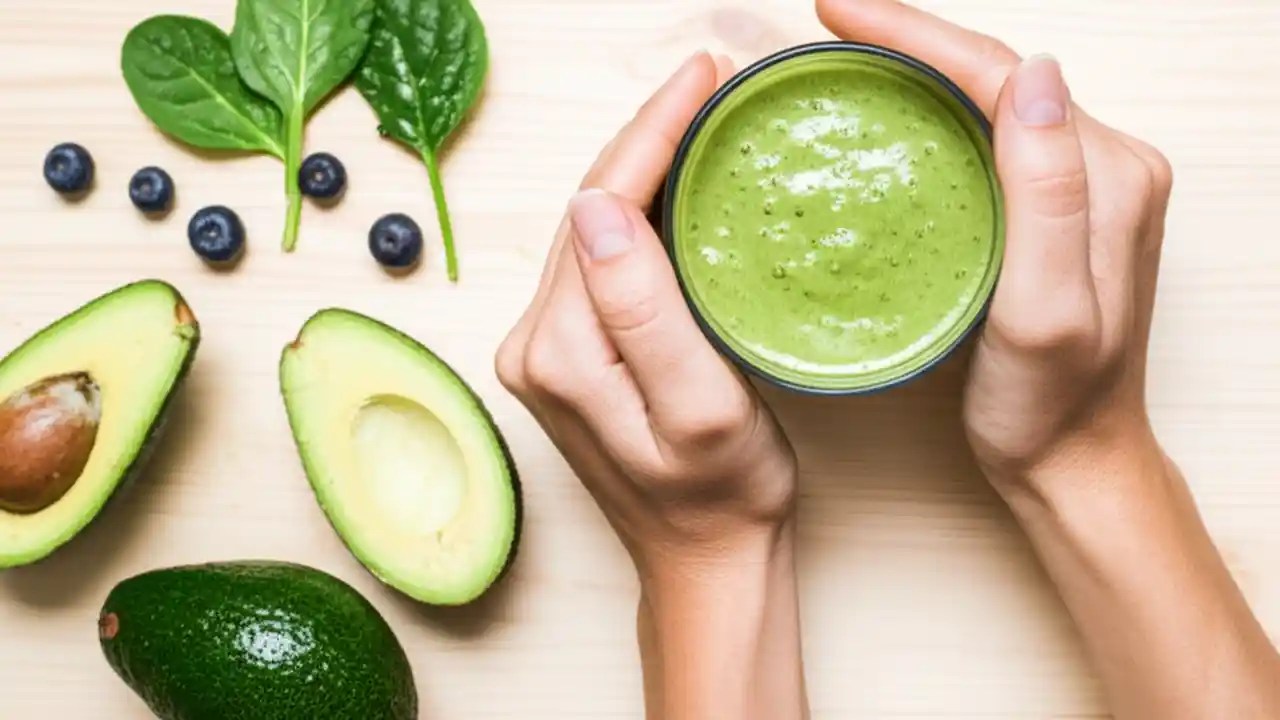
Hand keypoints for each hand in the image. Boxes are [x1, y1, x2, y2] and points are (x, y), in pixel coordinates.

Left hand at [495, 52, 796, 576]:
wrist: (703, 561)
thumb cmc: (722, 498)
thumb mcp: (702, 409)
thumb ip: (644, 312)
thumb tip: (596, 207)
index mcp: (561, 350)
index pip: (603, 207)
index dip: (653, 131)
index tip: (704, 73)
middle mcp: (533, 343)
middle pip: (590, 208)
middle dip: (648, 135)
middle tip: (711, 80)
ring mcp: (544, 350)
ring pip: (593, 229)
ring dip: (640, 167)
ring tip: (698, 115)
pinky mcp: (566, 355)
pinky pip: (599, 262)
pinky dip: (636, 213)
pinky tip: (673, 185)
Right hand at [819, 0, 1172, 488]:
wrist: (1073, 459)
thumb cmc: (1050, 404)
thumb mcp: (1046, 313)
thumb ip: (1050, 195)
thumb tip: (1034, 74)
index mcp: (1108, 176)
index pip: (1001, 74)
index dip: (915, 33)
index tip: (838, 11)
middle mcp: (1104, 167)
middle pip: (994, 73)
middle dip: (910, 37)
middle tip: (830, 20)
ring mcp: (1080, 187)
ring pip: (988, 100)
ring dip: (919, 66)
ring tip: (848, 55)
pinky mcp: (1052, 212)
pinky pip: (986, 139)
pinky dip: (932, 114)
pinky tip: (890, 116)